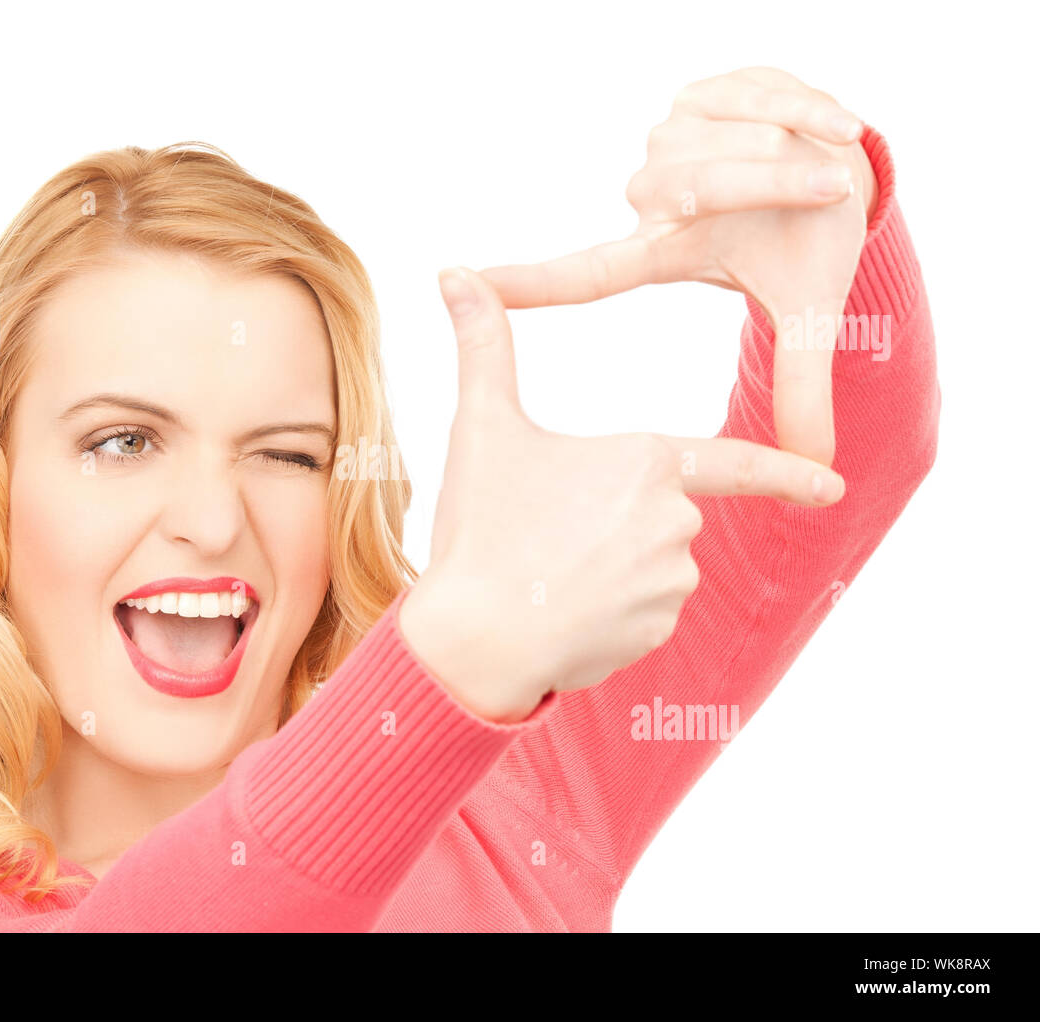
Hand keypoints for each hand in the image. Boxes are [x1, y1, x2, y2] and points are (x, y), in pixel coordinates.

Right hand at [398, 266, 845, 722]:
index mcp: (647, 463)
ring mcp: (671, 584)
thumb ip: (482, 347)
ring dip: (607, 566)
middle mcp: (676, 522)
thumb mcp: (481, 430)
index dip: (788, 473)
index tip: (832, 487)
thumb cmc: (485, 529)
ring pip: (649, 564)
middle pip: (656, 512)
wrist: (476, 641)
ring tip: (545, 573)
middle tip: (543, 534)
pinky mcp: (654, 634)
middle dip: (608, 521)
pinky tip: (560, 611)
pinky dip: (606, 610)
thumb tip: (451, 271)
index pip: (736, 463)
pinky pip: (639, 612)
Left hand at [478, 66, 877, 466]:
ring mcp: (675, 138)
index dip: (530, 282)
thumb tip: (821, 465)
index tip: (461, 282)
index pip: (587, 275)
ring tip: (820, 164)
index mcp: (662, 252)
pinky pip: (764, 98)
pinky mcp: (707, 89)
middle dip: (775, 186)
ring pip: (730, 143)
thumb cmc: (807, 241)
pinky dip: (810, 114)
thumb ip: (803, 385)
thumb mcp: (807, 313)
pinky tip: (836, 129)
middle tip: (829, 193)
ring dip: (793, 155)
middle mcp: (653, 196)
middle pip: (697, 189)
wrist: (848, 165)